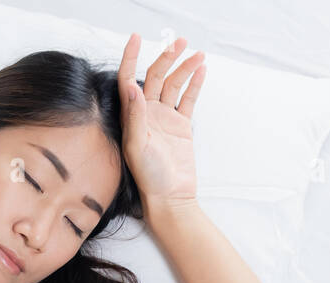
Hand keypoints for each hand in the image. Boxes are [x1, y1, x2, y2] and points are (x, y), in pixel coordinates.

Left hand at [117, 32, 205, 217]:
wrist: (170, 197)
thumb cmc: (149, 177)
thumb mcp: (138, 146)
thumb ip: (136, 117)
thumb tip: (132, 87)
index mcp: (132, 117)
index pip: (128, 80)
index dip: (131, 57)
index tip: (136, 38)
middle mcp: (147, 114)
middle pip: (155, 77)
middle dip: (167, 58)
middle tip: (180, 42)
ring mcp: (164, 119)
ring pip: (174, 85)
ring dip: (185, 68)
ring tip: (198, 55)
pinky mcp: (181, 126)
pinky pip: (188, 99)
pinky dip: (194, 84)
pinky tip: (201, 70)